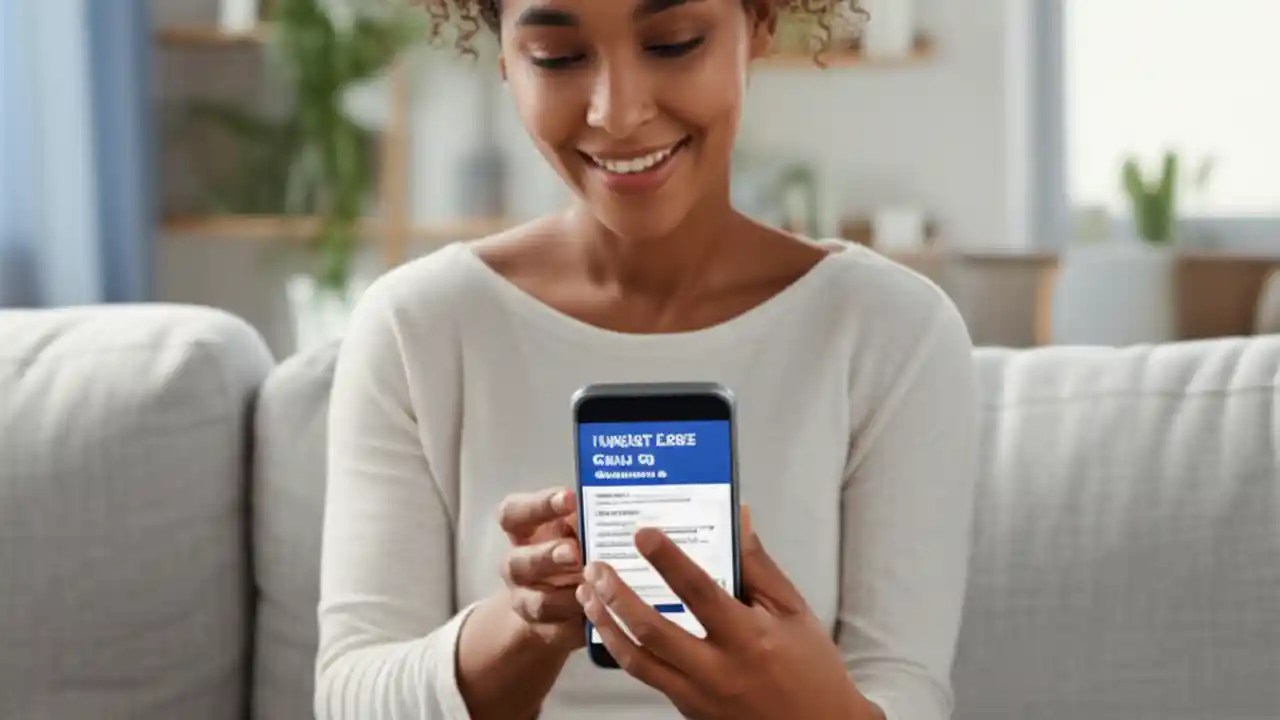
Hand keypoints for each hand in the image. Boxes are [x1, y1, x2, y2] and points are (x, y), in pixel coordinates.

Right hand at [497, 487, 585, 650]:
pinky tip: (601, 614)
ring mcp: (526, 602)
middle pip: (519, 562)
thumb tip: (623, 508)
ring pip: (536, 603)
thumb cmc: (575, 547)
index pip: (514, 513)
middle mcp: (518, 566)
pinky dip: (581, 622)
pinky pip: (559, 631)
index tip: (569, 499)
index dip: (538, 506)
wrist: (562, 603)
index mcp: (522, 531)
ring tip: (592, 588)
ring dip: (564, 597)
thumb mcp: (577, 529)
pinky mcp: (546, 632)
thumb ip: (588, 520)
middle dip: (547, 557)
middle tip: (574, 552)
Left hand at [575, 509, 882, 719]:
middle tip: (595, 567)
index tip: (643, 534)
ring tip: (588, 594)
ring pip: (636, 660)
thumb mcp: (793, 611)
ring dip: (606, 624)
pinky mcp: (688, 710)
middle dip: (616, 595)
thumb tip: (739, 520)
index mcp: (748, 638)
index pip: (699, 592)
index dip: (667, 560)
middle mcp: (718, 670)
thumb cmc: (810, 669)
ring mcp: (698, 695)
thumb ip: (758, 566)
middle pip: (652, 630)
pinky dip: (622, 649)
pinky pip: (646, 677)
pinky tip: (609, 626)